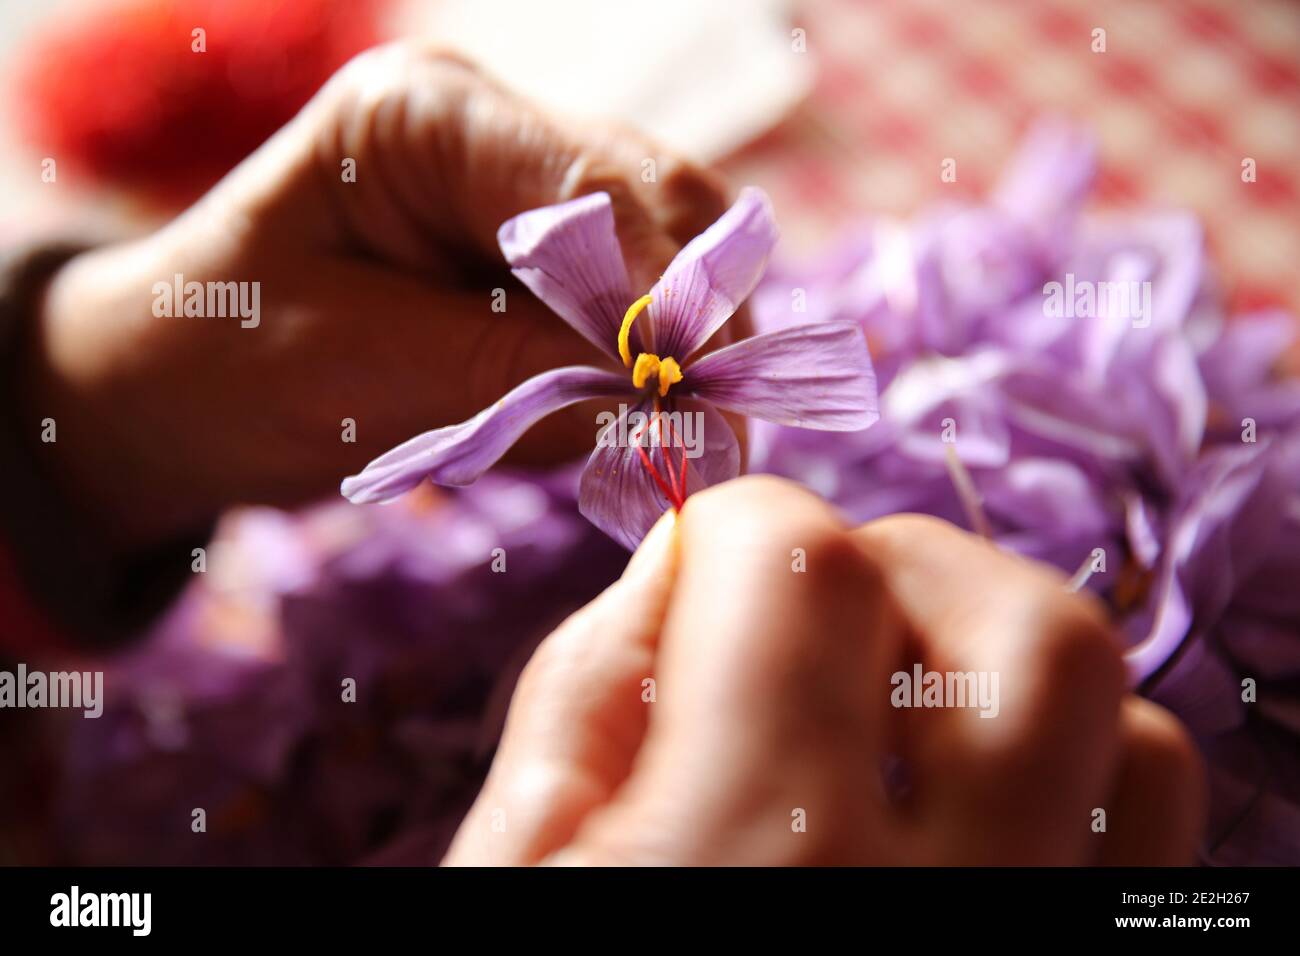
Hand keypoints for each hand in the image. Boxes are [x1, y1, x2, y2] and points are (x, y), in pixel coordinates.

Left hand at [19, 44, 738, 548]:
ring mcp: (521, 192)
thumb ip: (514, 377)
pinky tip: (653, 420)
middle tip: (728, 422)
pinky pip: (627, 302)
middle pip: (651, 198)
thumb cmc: (226, 363)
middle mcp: (491, 131)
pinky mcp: (535, 260)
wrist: (172, 393)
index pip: (590, 179)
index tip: (707, 387)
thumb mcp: (359, 369)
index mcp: (425, 113)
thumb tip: (666, 409)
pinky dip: (648, 364)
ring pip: (660, 248)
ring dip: (686, 341)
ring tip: (703, 432)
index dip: (667, 284)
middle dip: (697, 311)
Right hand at [444, 476, 1203, 865]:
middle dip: (901, 570)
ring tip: (900, 701)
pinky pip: (1154, 843)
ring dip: (1003, 665)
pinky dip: (1075, 772)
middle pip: (1017, 623)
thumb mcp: (511, 883)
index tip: (701, 576)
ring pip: (1120, 727)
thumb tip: (677, 565)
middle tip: (814, 617)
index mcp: (748, 849)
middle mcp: (940, 906)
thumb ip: (583, 699)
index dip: (738, 532)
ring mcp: (1041, 953)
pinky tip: (972, 796)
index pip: (800, 565)